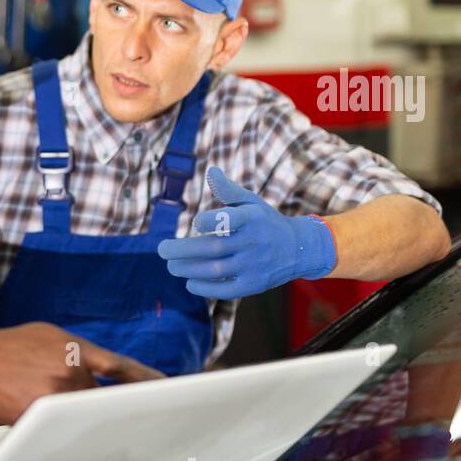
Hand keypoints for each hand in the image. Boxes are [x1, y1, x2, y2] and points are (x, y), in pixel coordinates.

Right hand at [0, 322, 163, 424]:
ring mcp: (54, 394)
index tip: (167, 388)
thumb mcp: (47, 336)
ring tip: (63, 414)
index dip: (146, 379)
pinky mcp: (37, 415)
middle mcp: (70, 370)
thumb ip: (76, 351)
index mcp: (75, 347)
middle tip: (128, 418)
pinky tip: (48, 424)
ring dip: (79, 418)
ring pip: (81, 415)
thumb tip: (99, 368)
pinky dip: (59, 429)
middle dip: (107, 406)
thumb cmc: (6, 348)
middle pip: (102, 397)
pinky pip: (58, 428)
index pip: (121, 366)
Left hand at [157, 166, 336, 299]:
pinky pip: (226, 289)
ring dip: (188, 269)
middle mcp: (254, 242)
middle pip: (214, 247)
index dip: (208, 221)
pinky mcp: (253, 285)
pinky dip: (205, 288)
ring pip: (216, 269)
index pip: (228, 219)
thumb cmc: (265, 222)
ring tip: (170, 266)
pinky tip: (189, 282)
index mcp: (252, 219)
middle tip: (161, 249)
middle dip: (183, 249)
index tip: (194, 222)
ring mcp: (254, 266)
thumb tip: (210, 170)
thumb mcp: (251, 202)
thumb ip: (228, 190)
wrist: (298, 249)